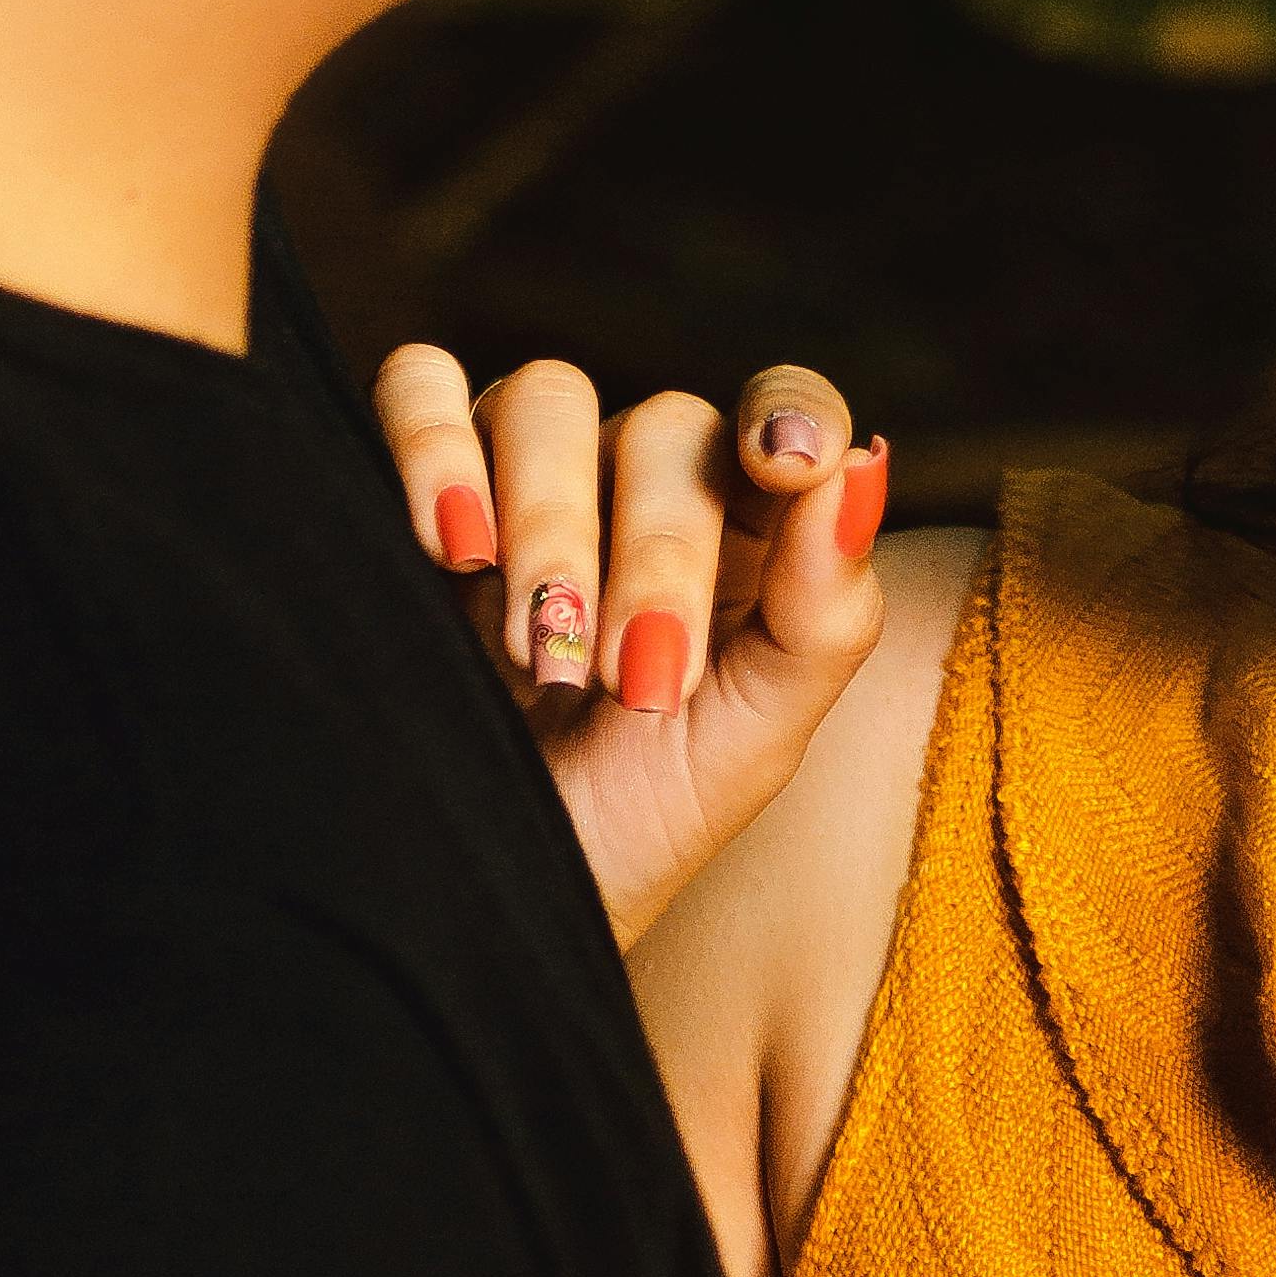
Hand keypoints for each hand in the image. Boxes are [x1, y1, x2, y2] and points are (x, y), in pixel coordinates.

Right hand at [371, 348, 888, 953]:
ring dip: (549, 524)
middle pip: (661, 424)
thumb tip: (862, 469)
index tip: (785, 464)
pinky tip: (450, 548)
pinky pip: (418, 384)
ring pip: (544, 397)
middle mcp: (639, 479)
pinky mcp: (413, 483)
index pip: (784, 416)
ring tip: (540, 654)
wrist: (497, 892)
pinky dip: (432, 443)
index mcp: (748, 524)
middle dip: (654, 558)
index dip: (789, 415)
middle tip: (631, 681)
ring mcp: (525, 473)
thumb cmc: (642, 816)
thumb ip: (825, 610)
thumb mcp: (756, 737)